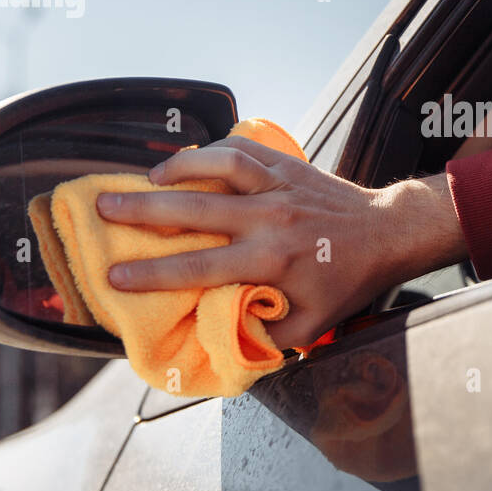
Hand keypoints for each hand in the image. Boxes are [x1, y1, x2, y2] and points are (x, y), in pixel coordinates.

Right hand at [95, 136, 467, 348]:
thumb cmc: (346, 281)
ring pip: (219, 165)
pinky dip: (210, 150)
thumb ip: (264, 335)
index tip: (114, 277)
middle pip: (195, 209)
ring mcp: (279, 185)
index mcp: (271, 260)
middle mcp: (270, 218)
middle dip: (143, 209)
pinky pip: (242, 149)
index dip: (152, 274)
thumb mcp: (310, 325)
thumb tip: (218, 341)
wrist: (388, 234)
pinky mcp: (288, 164)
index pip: (199, 267)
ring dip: (178, 168)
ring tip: (143, 178)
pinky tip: (187, 160)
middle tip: (103, 207)